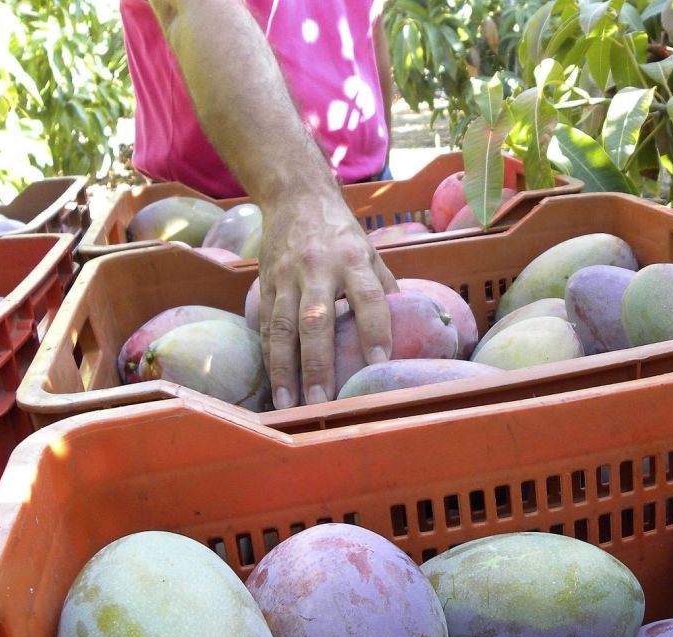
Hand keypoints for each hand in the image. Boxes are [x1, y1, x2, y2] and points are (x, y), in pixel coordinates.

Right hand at [257, 195, 397, 407]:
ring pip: (282, 328)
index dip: (376, 330)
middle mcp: (318, 269)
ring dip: (285, 370)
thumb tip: (407, 329)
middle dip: (318, 364)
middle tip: (322, 402)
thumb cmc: (341, 234)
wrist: (295, 198)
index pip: (368, 298)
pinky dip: (269, 358)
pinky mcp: (265, 284)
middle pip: (317, 321)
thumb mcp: (370, 253)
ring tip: (288, 404)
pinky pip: (265, 326)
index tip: (381, 363)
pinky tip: (275, 384)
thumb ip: (384, 290)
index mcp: (352, 261)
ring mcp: (287, 278)